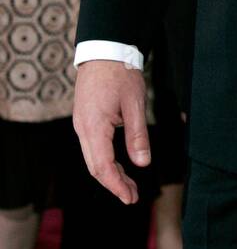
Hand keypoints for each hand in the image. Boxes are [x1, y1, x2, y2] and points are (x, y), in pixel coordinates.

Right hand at [73, 59, 150, 203]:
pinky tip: (119, 166)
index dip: (116, 185)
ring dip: (110, 174)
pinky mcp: (85, 120)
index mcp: (94, 126)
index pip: (103, 166)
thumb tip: (143, 164)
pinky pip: (92, 148)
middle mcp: (83, 129)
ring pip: (93, 159)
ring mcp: (81, 125)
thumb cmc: (121, 74)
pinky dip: (105, 161)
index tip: (130, 198)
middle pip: (95, 167)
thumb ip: (137, 135)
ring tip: (129, 186)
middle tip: (133, 197)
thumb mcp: (135, 104)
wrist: (104, 50)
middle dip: (114, 184)